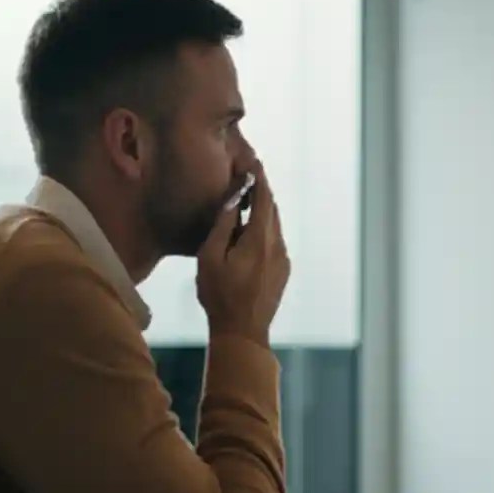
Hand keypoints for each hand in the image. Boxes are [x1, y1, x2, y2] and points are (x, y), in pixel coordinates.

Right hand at [197, 163, 289, 346]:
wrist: (243, 332)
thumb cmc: (220, 296)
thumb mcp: (210, 258)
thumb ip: (223, 225)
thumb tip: (232, 199)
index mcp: (260, 240)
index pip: (264, 198)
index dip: (258, 177)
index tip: (253, 160)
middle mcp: (277, 246)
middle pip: (272, 208)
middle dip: (262, 189)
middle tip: (250, 172)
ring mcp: (283, 259)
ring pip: (275, 224)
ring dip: (264, 208)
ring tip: (249, 196)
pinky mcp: (283, 270)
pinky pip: (275, 239)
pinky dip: (265, 226)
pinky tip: (251, 228)